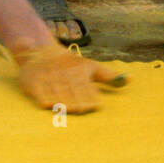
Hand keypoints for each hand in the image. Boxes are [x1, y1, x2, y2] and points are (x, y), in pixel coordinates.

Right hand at [11, 40, 125, 113]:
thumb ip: (108, 76)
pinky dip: (44, 100)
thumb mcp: (89, 66)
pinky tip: (49, 106)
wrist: (39, 51)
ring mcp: (48, 79)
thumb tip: (130, 79)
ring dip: (62, 103)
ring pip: (57, 95)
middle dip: (76, 101)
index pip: (86, 89)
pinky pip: (40, 94)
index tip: (95, 105)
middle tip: (81, 110)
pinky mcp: (33, 83)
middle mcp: (63, 75)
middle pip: (72, 93)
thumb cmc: (69, 64)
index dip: (90, 98)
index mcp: (78, 71)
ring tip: (68, 111)